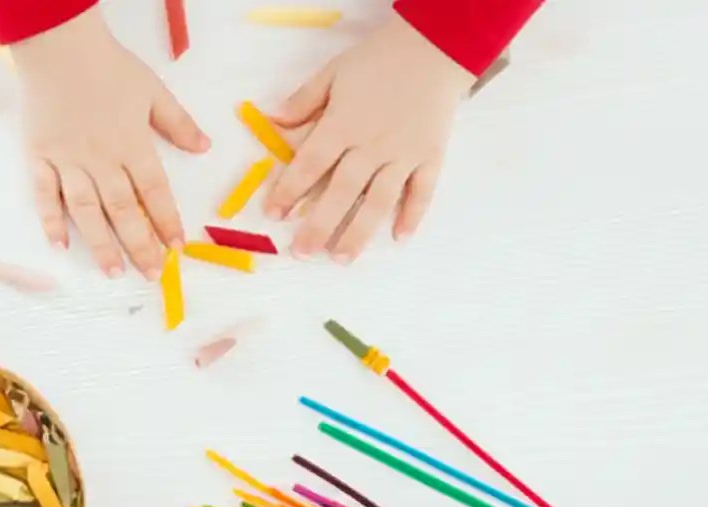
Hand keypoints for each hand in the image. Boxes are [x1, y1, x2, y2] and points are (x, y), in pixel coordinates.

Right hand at [13, 8, 208, 278]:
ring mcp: (68, 162)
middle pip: (124, 211)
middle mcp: (102, 160)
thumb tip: (205, 148)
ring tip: (113, 272)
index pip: (154, 192)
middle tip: (151, 274)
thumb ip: (178, 123)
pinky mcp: (40, 157)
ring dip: (101, 245)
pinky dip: (51, 221)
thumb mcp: (153, 90)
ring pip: (87, 211)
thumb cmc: (107, 66)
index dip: (166, 221)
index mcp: (132, 144)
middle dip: (140, 246)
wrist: (58, 47)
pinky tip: (60, 245)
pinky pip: (45, 195)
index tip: (176, 247)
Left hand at [264, 16, 475, 262]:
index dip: (289, 191)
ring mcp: (404, 155)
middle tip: (301, 253)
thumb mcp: (333, 72)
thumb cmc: (379, 59)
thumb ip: (303, 101)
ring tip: (341, 259)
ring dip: (359, 233)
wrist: (435, 47)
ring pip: (379, 202)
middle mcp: (372, 145)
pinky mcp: (431, 157)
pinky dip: (412, 216)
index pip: (310, 164)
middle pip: (341, 193)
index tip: (273, 214)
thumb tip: (271, 122)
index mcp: (344, 124)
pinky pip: (422, 192)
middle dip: (318, 226)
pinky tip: (399, 239)